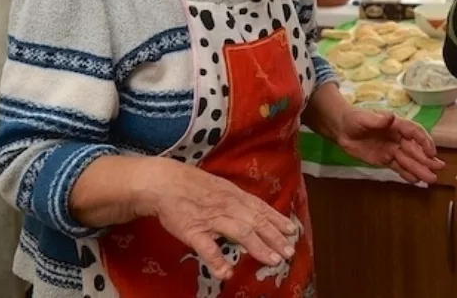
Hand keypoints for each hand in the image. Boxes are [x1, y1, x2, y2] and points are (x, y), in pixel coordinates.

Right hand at [135, 158, 297, 279]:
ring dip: (258, 247)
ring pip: (240, 233)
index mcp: (234, 195)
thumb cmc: (192, 185)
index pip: (261, 208)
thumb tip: (254, 211)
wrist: (164, 182)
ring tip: (272, 260)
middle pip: (256, 222)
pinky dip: (218, 260)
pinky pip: (207, 248)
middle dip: (275, 237)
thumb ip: (237, 201)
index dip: (277, 220)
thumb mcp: (220, 187)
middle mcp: (228, 206)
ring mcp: (211, 219)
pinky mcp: (193, 231)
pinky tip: (228, 273)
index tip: (292, 231)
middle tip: (289, 252)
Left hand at [337, 108, 445, 183]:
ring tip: (431, 179)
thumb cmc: (354, 119)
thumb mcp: (363, 118)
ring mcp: (392, 149)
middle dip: (426, 159)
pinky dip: (407, 174)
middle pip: (415, 149)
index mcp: (395, 125)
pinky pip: (398, 167)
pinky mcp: (385, 159)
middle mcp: (397, 138)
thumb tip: (391, 117)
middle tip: (438, 169)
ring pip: (408, 160)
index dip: (424, 141)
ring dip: (420, 169)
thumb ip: (377, 119)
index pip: (414, 132)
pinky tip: (416, 181)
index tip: (431, 151)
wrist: (341, 129)